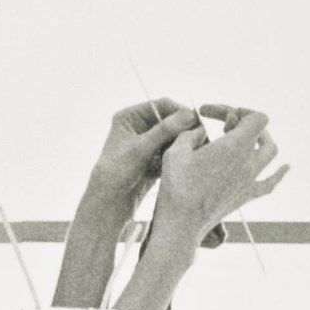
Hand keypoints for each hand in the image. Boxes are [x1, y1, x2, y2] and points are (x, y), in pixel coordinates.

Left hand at [86, 98, 199, 213]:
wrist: (108, 203)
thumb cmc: (117, 172)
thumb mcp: (141, 148)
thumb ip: (165, 130)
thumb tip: (189, 114)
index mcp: (130, 117)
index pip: (160, 105)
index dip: (179, 111)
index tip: (197, 122)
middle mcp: (138, 128)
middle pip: (168, 122)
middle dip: (183, 130)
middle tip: (200, 138)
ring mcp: (146, 145)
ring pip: (171, 139)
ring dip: (181, 144)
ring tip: (193, 152)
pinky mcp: (152, 161)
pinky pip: (170, 153)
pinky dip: (177, 157)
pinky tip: (185, 163)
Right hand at [152, 107, 288, 242]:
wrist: (182, 223)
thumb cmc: (176, 186)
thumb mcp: (177, 149)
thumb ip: (192, 133)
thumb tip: (201, 132)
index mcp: (235, 147)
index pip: (255, 117)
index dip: (236, 110)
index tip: (211, 114)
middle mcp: (248, 163)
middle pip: (262, 132)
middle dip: (244, 122)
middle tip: (223, 127)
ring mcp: (250, 181)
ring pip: (270, 153)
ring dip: (261, 140)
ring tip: (245, 139)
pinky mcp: (246, 197)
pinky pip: (270, 184)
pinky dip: (278, 173)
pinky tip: (285, 168)